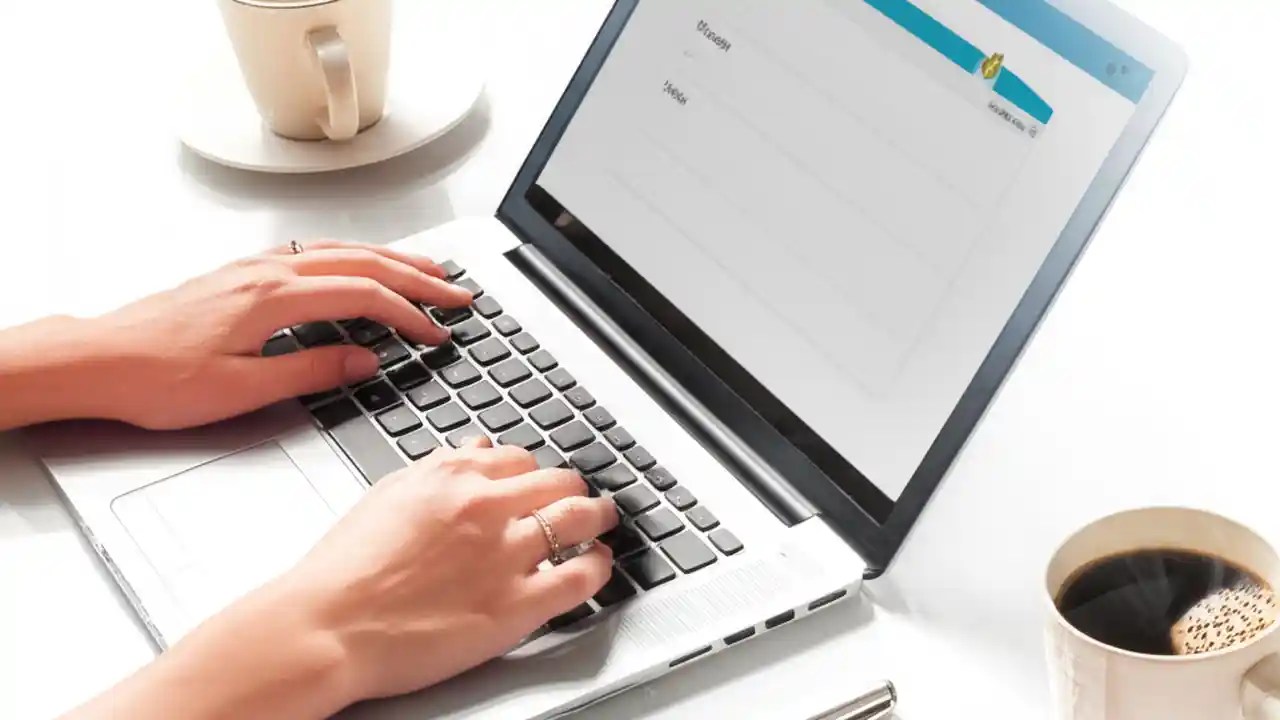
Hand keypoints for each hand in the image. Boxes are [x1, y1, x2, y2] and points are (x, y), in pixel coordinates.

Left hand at [75, 241, 470, 429]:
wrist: (98, 360)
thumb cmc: (157, 378)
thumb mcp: (242, 389)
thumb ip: (312, 371)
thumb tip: (366, 362)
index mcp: (273, 297)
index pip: (364, 296)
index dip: (410, 315)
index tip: (438, 334)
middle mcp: (268, 271)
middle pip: (363, 263)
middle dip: (419, 277)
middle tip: (458, 293)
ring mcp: (255, 267)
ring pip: (342, 250)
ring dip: (392, 259)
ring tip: (429, 270)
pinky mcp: (243, 273)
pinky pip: (316, 252)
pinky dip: (355, 256)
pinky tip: (362, 264)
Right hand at [291, 440, 618, 702]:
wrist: (326, 626)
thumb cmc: (344, 570)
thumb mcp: (389, 497)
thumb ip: (439, 470)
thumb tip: (476, 449)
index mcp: (452, 476)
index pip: (519, 459)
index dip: (534, 474)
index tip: (539, 485)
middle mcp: (486, 507)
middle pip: (559, 482)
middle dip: (573, 490)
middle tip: (582, 500)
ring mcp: (505, 554)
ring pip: (579, 519)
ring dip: (598, 518)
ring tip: (603, 522)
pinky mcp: (516, 604)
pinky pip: (580, 576)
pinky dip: (599, 567)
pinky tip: (599, 565)